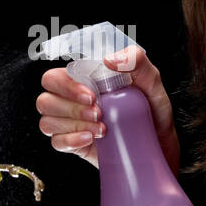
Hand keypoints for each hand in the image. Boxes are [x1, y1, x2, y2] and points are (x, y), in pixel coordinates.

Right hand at [36, 43, 179, 176]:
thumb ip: (136, 61)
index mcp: (83, 82)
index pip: (54, 77)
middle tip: (98, 113)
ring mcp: (71, 124)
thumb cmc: (152, 112)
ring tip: (101, 129)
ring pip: (47, 122)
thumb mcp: (152, 83)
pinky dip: (71, 140)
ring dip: (73, 125)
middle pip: (45, 100)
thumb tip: (109, 60)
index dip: (66, 85)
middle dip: (70, 107)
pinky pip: (56, 143)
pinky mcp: (74, 145)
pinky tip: (90, 138)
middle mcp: (72, 101)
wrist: (159, 145)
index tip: (92, 95)